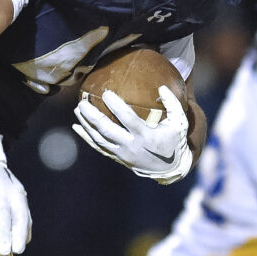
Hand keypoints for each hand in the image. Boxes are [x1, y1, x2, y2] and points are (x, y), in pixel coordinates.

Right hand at [0, 123, 29, 255]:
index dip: (20, 233)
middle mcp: (0, 192)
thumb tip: (26, 240)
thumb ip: (24, 218)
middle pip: (2, 214)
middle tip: (4, 252)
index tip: (18, 250)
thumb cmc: (6, 186)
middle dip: (3, 233)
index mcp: (15, 195)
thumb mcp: (19, 197)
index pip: (20, 216)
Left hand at [72, 86, 192, 184]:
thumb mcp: (180, 122)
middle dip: (92, 116)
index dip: (116, 106)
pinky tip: (77, 127)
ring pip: (99, 139)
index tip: (106, 93)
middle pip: (107, 131)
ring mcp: (123, 154)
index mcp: (146, 136)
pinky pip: (99, 147)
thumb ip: (173, 103)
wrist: (170, 168)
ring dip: (87, 125)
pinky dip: (87, 137)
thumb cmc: (175, 141)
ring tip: (78, 109)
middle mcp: (132, 146)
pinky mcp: (118, 158)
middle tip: (82, 102)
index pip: (127, 119)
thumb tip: (162, 87)